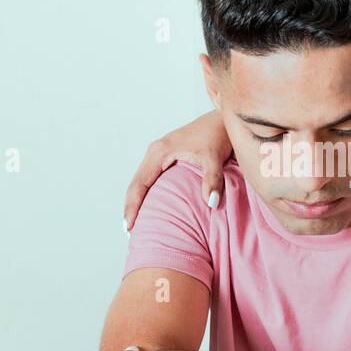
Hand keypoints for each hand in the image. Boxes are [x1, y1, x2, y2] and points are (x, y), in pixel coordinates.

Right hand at [124, 109, 231, 230]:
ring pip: (142, 181)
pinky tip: (150, 206)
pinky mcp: (167, 156)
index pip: (140, 184)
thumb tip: (210, 202)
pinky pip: (151, 177)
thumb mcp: (214, 157)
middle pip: (136, 183)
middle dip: (130, 206)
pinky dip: (147, 193)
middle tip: (128, 231)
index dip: (133, 205)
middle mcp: (155, 152)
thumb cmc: (217, 135)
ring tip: (136, 223)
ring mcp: (160, 153)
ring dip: (137, 200)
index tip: (129, 225)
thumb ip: (212, 179)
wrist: (222, 119)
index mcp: (159, 152)